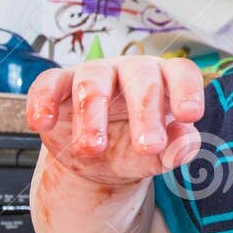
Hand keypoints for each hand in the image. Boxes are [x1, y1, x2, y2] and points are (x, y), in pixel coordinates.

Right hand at [25, 56, 205, 184]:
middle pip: (140, 77)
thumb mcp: (154, 157)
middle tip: (148, 145)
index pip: (180, 73)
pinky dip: (44, 101)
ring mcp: (94, 74)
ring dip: (92, 115)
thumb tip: (186, 143)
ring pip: (93, 80)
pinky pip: (49, 84)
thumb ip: (174, 150)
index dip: (186, 90)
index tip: (189, 115)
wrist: (94, 161)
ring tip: (92, 148)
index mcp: (163, 83)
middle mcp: (130, 72)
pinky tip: (43, 123)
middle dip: (144, 111)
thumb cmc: (131, 148)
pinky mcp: (59, 85)